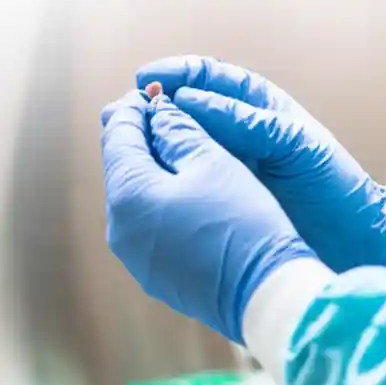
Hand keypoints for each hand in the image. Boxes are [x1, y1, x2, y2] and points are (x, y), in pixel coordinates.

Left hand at [100, 90, 315, 342]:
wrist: (267, 294)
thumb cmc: (244, 221)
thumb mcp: (214, 162)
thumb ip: (178, 130)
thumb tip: (156, 111)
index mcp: (128, 195)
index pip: (118, 135)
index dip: (134, 106)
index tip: (152, 89)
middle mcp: (120, 229)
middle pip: (123, 168)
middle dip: (142, 138)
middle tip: (163, 112)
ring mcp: (136, 258)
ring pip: (137, 199)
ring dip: (154, 171)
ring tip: (183, 150)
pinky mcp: (157, 277)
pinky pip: (151, 227)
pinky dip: (164, 203)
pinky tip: (191, 194)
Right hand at [134, 55, 385, 272]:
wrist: (357, 238)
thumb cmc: (334, 184)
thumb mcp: (294, 145)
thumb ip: (247, 123)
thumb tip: (188, 101)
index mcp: (259, 108)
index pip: (208, 78)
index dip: (175, 75)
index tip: (147, 80)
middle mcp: (238, 133)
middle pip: (185, 111)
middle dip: (151, 108)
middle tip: (119, 110)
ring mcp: (228, 167)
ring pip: (180, 147)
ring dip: (150, 144)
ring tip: (118, 142)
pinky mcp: (224, 202)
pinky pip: (186, 183)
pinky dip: (163, 179)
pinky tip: (142, 183)